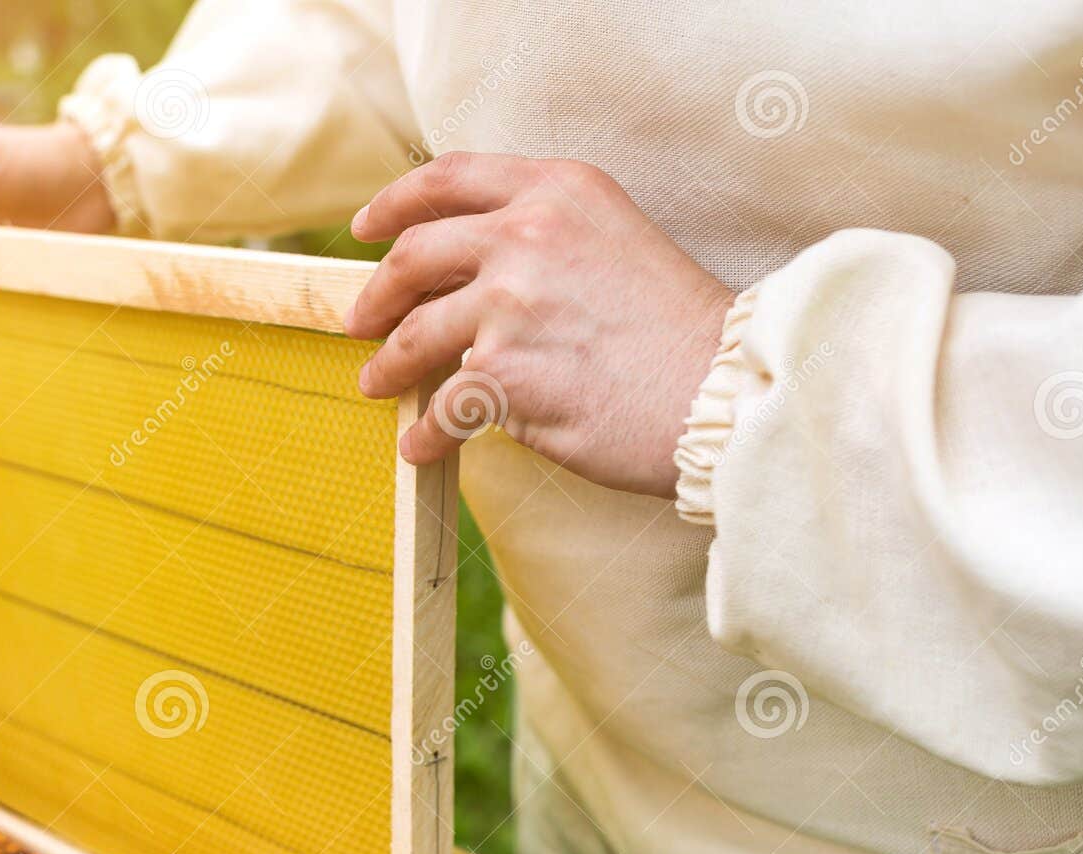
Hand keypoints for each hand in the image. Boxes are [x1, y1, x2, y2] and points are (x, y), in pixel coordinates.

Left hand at [345, 152, 733, 499]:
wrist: (721, 391)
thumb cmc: (677, 330)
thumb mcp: (613, 241)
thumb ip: (542, 240)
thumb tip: (464, 275)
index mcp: (557, 192)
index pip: (451, 177)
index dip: (397, 202)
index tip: (368, 227)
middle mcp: (528, 236)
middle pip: (416, 255)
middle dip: (377, 293)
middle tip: (361, 319)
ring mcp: (511, 305)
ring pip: (417, 336)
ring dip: (388, 365)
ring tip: (379, 383)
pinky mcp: (505, 375)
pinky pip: (442, 408)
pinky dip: (425, 435)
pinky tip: (420, 448)